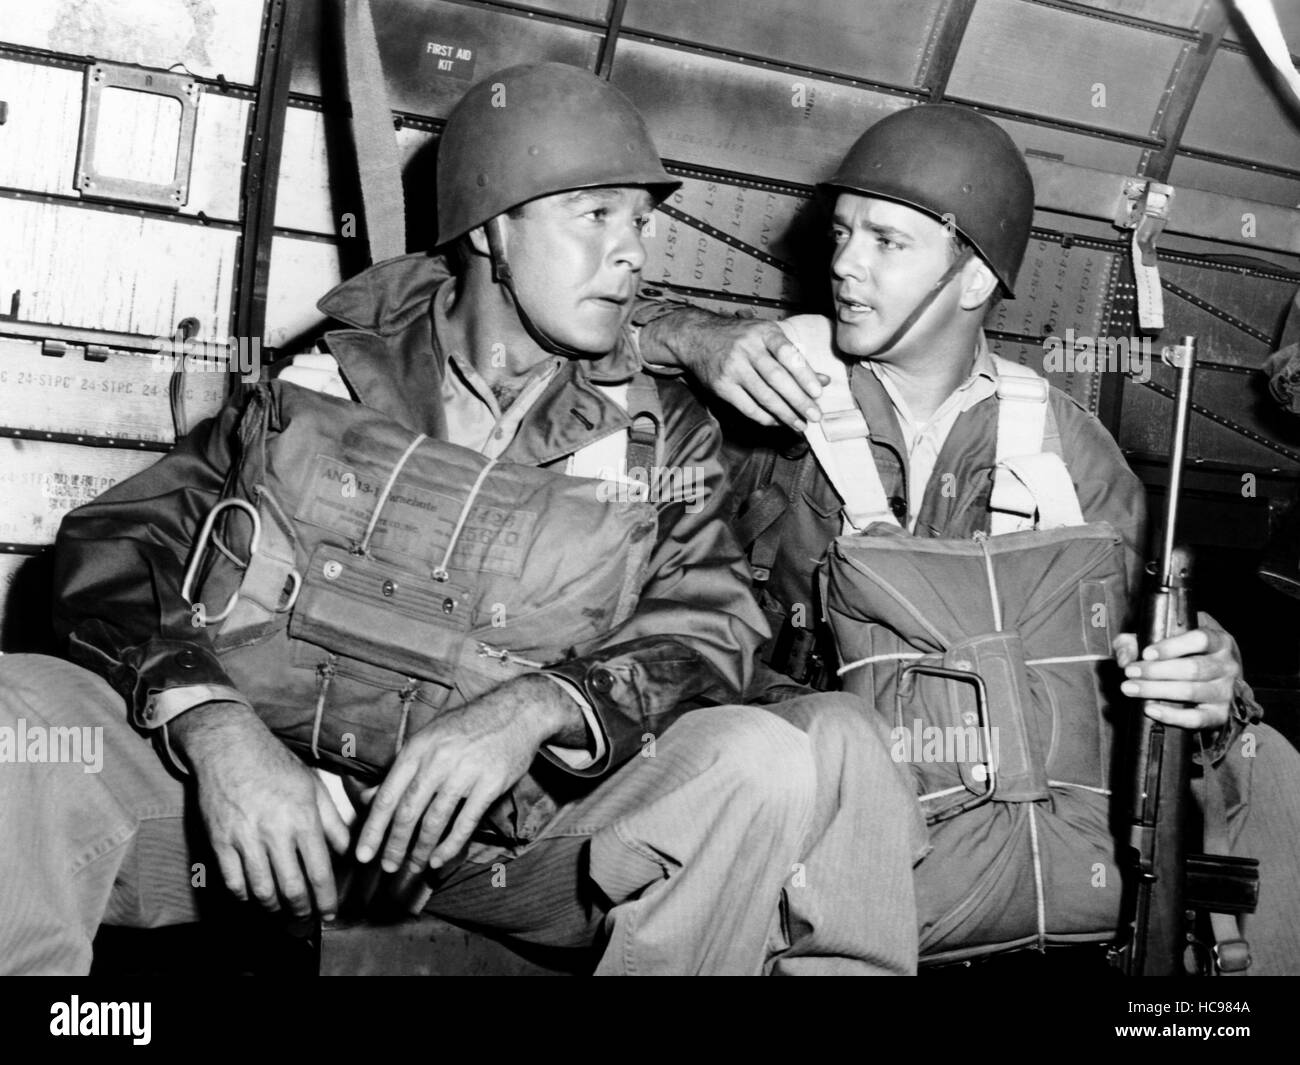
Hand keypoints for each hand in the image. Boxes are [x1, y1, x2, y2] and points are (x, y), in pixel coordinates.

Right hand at [171, 701, 349, 918]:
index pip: (320, 871)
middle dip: (302, 911)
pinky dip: (245, 896)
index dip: (327, 899)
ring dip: (275, 908)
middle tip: (307, 919)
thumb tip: (347, 851)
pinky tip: (254, 897)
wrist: (228, 747)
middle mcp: (275, 831)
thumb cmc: (275, 763)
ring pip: (262, 891)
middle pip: (292, 888)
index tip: (329, 914)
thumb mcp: (314, 786)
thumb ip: (333, 821)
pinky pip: (233, 882)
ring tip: (283, 911)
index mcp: (302, 817)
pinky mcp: (220, 841)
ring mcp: (245, 838)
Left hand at [354, 674, 577, 874]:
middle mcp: (438, 759)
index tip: (362, 854)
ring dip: (421, 849)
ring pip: (435, 820)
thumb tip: (370, 798)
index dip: (373, 828)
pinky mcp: (491, 783)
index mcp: (418, 748)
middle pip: (408, 811)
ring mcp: (466, 771)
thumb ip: (401, 770)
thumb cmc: (468, 726)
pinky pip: (466, 822)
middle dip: (394, 845)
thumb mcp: (429, 738)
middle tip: (387, 867)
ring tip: (414, 866)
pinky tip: (440, 858)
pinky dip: (451, 844)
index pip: (388, 795)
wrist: (516, 711)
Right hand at [644, 311, 826, 429]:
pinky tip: (779, 422)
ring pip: (763, 396)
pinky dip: (766, 417)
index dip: (804, 374)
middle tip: (815, 416)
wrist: (698, 337)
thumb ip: (795, 359)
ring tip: (800, 425)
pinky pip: (748, 407)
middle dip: (798, 400)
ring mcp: (732, 368)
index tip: (818, 392)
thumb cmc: (740, 337)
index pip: (787, 353)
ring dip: (785, 414)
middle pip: (777, 379)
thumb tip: (823, 381)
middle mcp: (747, 348)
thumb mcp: (767, 338)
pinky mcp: (722, 386)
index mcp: (763, 332)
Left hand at [1113, 612, 1240, 730]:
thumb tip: (1125, 658)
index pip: (1201, 640)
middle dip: (1156, 671)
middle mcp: (1228, 666)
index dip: (1172, 646)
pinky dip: (1172, 716)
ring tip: (1130, 688)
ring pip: (1192, 691)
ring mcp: (1226, 692)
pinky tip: (1150, 709)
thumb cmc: (1183, 655)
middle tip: (1130, 672)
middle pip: (1193, 668)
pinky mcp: (1221, 715)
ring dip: (1157, 690)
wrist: (1212, 683)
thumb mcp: (1162, 639)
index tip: (1146, 653)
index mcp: (1219, 641)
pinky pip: (1197, 719)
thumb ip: (1136, 642)